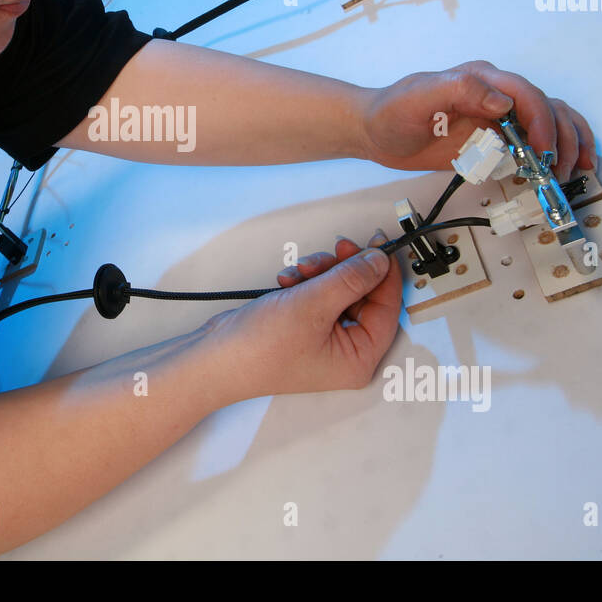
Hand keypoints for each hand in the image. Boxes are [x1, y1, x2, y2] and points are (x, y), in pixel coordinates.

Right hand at [202, 232, 401, 397]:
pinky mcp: (304, 329)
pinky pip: (318, 296)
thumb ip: (352, 278)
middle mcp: (345, 353)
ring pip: (339, 291)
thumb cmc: (261, 347)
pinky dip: (305, 283)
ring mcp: (324, 341)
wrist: (215, 356)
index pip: (387, 307)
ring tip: (300, 272)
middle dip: (343, 270)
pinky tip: (288, 281)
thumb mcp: (314, 304)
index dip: (383, 273)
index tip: (378, 243)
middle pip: (363, 296)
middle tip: (336, 248)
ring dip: (321, 273)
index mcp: (359, 358)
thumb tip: (380, 260)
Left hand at [356, 60, 596, 180]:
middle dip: (560, 136)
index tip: (540, 150)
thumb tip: (502, 101)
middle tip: (559, 168)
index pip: (525, 94)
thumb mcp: (419, 97)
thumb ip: (460, 90)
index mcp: (481, 78)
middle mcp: (496, 94)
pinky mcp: (494, 137)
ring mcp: (498, 116)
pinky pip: (533, 140)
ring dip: (568, 142)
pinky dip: (554, 151)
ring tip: (573, 169)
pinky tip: (562, 168)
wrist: (375, 131)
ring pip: (550, 121)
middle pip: (547, 107)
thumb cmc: (392, 111)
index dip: (540, 120)